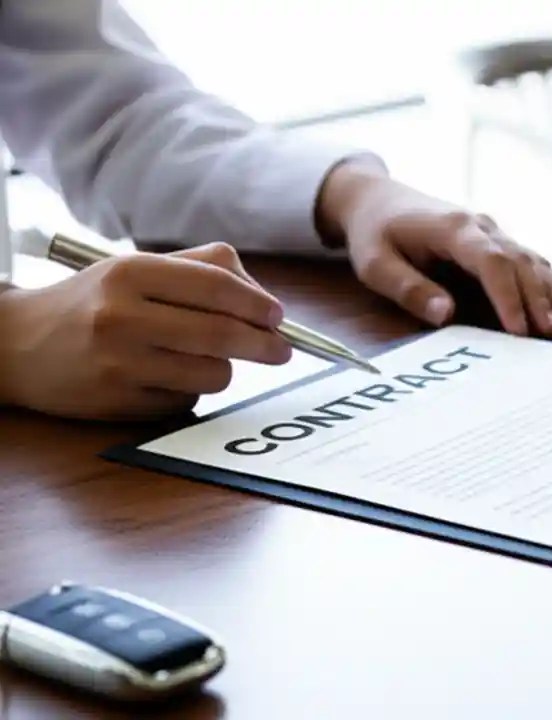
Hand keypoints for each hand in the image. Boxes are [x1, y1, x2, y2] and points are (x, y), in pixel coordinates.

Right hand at [0, 243, 290, 420]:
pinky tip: (164, 377)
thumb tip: (264, 299)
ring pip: (212, 373)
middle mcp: (121, 316)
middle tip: (283, 350)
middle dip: (265, 344)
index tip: (278, 316)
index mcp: (130, 272)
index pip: (216, 286)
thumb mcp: (137, 269)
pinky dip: (191, 389)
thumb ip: (202, 269)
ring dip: (225, 369)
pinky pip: (185, 399)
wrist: (14, 346)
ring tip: (207, 359)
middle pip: (222, 333)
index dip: (258, 304)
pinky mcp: (117, 403)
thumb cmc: (93, 303)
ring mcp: (118, 363)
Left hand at [316, 159, 551, 336]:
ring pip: (533, 263)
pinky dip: (551, 289)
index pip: (491, 261)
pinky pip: (531, 265)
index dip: (509, 297)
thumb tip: (444, 315)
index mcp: (453, 228)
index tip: (520, 331)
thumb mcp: (375, 264)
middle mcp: (482, 227)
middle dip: (540, 302)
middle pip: (521, 263)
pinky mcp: (499, 245)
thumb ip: (408, 288)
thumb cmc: (375, 234)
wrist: (378, 199)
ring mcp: (494, 233)